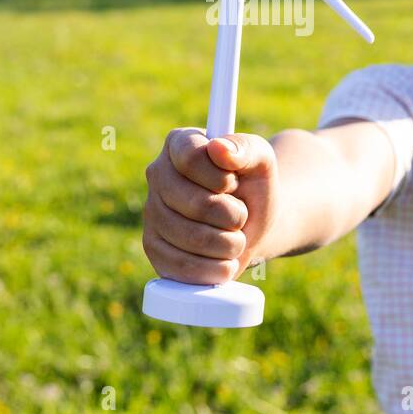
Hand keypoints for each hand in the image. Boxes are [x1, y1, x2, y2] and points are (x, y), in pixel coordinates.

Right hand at [142, 127, 279, 284]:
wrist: (252, 225)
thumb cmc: (254, 186)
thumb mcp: (262, 160)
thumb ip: (245, 148)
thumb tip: (219, 148)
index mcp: (178, 144)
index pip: (191, 159)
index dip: (221, 178)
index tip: (234, 184)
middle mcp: (157, 175)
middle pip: (195, 203)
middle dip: (232, 215)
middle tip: (241, 215)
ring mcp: (151, 213)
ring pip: (191, 238)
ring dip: (228, 244)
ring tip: (236, 238)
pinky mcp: (153, 248)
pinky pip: (181, 267)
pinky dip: (213, 269)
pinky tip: (224, 262)